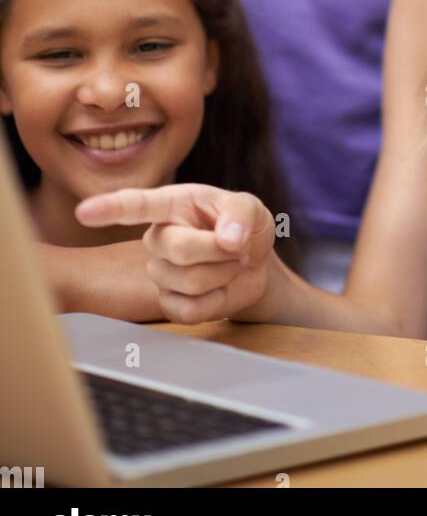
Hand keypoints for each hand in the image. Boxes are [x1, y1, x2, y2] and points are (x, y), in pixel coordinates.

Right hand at [76, 183, 274, 323]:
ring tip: (229, 263)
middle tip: (237, 247)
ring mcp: (160, 272)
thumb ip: (241, 215)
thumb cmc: (243, 226)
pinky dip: (217, 301)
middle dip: (219, 250)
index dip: (109, 209)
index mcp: (172, 205)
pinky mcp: (169, 302)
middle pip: (179, 249)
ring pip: (188, 281)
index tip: (83, 212)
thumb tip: (229, 238)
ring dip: (223, 274)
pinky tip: (219, 287)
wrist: (254, 263)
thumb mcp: (250, 208)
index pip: (136, 205)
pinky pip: (189, 310)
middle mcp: (159, 237)